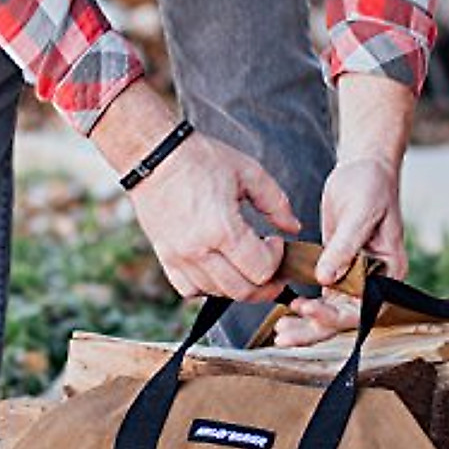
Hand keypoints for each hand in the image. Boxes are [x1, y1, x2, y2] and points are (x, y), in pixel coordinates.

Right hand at [128, 132, 300, 300]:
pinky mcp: (165, 257)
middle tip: (272, 268)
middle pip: (242, 291)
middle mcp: (199, 250)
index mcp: (223, 229)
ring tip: (245, 264)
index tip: (276, 241)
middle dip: (265, 284)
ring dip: (239, 284)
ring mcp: (179, 257)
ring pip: (218, 293)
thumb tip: (294, 228)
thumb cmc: (200, 158)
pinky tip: (218, 268)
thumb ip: (276, 203)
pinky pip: (189, 290)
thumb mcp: (248, 172)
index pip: (261, 270)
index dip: (277, 260)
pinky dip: (208, 287)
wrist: (154, 156)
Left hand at [273, 154, 405, 346]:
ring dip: (306, 323)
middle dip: (314, 328)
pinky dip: (304, 306)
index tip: (308, 309)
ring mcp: (353, 278)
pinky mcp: (336, 269)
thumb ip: (344, 247)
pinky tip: (285, 310)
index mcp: (389, 271)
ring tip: (281, 331)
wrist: (364, 168)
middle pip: (344, 316)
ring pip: (330, 311)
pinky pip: (321, 295)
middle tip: (285, 335)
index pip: (364, 307)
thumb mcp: (360, 214)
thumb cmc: (372, 186)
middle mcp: (373, 281)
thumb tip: (326, 278)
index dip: (336, 315)